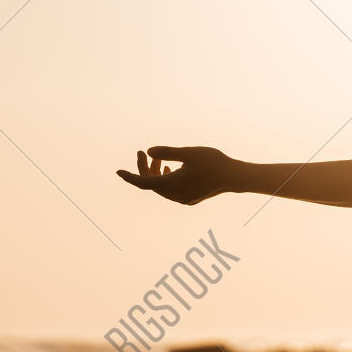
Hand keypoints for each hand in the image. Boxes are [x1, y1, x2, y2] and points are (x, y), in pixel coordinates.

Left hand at [116, 146, 234, 205]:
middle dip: (144, 168)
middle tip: (141, 152)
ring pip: (161, 188)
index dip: (129, 177)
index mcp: (171, 185)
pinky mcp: (189, 199)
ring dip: (155, 174)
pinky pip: (170, 191)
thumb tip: (149, 151)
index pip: (143, 183)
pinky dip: (165, 180)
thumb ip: (167, 152)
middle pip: (151, 184)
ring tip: (156, 159)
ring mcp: (182, 199)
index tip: (117, 172)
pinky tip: (168, 169)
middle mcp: (174, 195)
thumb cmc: (213, 162)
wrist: (234, 177)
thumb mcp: (188, 153)